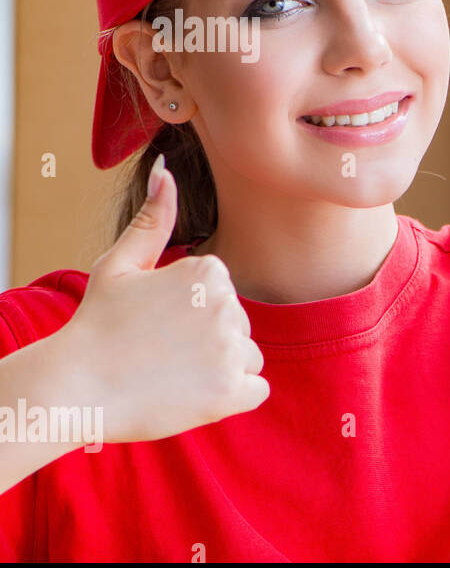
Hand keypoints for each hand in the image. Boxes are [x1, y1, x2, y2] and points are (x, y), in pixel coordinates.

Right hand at [57, 155, 268, 443]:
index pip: (224, 297)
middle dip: (207, 342)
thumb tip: (166, 171)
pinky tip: (194, 394)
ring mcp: (231, 351)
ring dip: (220, 370)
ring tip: (172, 373)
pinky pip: (256, 390)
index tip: (158, 323)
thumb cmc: (97, 325)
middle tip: (159, 352)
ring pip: (248, 358)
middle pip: (237, 327)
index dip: (191, 314)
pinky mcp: (232, 393)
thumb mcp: (120, 264)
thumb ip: (153, 220)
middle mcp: (227, 307)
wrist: (74, 389)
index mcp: (209, 273)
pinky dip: (231, 397)